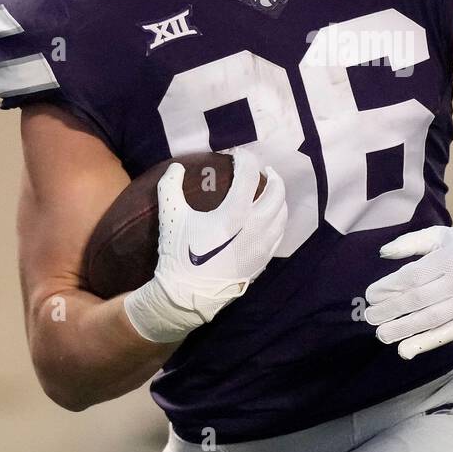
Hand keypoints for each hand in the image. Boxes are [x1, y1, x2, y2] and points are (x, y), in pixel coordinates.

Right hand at [123, 146, 286, 343]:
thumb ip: (170, 187)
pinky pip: (280, 232)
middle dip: (271, 176)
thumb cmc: (180, 255)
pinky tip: (268, 216)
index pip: (249, 175)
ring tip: (267, 190)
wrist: (188, 296)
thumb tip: (175, 167)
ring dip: (278, 197)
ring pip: (282, 212)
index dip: (244, 159)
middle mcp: (256, 227)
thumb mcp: (170, 217)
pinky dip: (278, 218)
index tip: (236, 155)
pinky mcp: (264, 259)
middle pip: (277, 191)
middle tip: (261, 170)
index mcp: (235, 213)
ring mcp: (263, 245)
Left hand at [364, 225, 452, 360]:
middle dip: (390, 310)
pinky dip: (425, 343)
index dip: (389, 288)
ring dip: (403, 329)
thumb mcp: (441, 236)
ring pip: (430, 320)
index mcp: (449, 258)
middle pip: (418, 300)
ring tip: (381, 334)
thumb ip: (411, 242)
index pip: (413, 276)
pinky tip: (406, 350)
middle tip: (370, 316)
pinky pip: (446, 334)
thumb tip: (383, 253)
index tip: (370, 295)